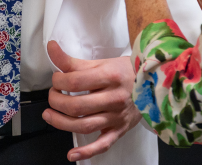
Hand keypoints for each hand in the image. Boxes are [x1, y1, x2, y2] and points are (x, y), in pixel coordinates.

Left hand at [45, 41, 140, 160]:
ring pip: (85, 126)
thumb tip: (51, 48)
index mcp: (109, 76)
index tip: (55, 80)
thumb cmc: (124, 71)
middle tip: (52, 96)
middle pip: (77, 106)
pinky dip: (87, 152)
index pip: (75, 82)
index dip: (58, 81)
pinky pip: (103, 144)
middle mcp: (114, 98)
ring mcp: (117, 116)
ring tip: (49, 115)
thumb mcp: (100, 63)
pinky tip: (71, 154)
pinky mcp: (120, 130)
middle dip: (56, 102)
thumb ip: (73, 61)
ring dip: (61, 123)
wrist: (152, 82)